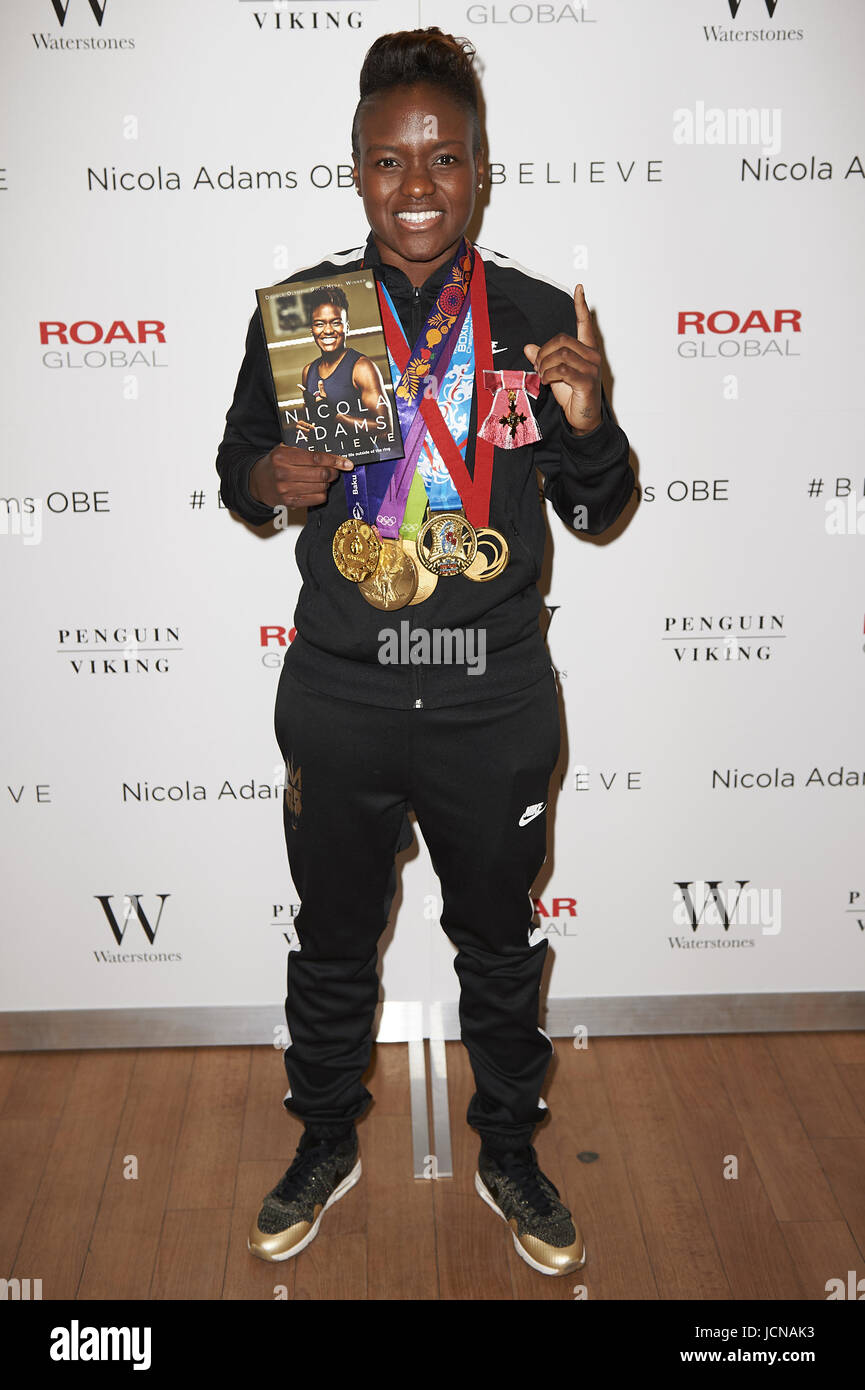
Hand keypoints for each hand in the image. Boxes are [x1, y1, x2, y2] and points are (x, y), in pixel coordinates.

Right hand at [248, 443, 352, 509]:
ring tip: (323, 479)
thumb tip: (328, 446)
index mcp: (283, 456)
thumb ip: (303, 446)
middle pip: (321, 474)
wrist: (257, 482)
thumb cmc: (274, 463)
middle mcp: (283, 473)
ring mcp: (286, 489)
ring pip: (321, 487)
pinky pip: (317, 499)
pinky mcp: (290, 502)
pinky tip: (317, 488)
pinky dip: (322, 493)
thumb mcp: (284, 449)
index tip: (346, 463)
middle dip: (333, 472)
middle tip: (335, 471)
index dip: (334, 460)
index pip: (316, 458)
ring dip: (327, 483)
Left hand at [523, 284, 601, 434]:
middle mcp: (592, 356)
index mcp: (586, 350)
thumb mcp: (553, 374)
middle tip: (538, 366)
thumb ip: (543, 359)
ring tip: (542, 375)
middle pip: (562, 339)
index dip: (581, 306)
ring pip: (560, 354)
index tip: (579, 288)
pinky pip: (562, 370)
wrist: (583, 418)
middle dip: (544, 351)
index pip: (585, 323)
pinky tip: (546, 381)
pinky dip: (549, 374)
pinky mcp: (587, 382)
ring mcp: (591, 369)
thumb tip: (528, 347)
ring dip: (544, 364)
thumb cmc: (572, 395)